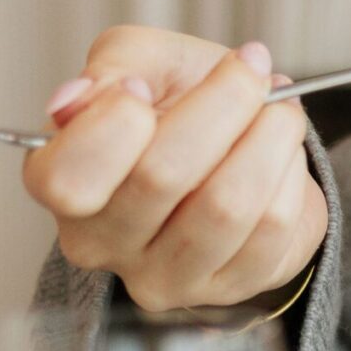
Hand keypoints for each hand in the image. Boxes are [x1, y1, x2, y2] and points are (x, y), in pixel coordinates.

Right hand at [22, 28, 327, 313]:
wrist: (239, 140)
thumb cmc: (178, 103)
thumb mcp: (139, 60)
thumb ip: (109, 66)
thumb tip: (74, 100)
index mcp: (62, 183)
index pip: (68, 179)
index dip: (115, 123)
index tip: (144, 88)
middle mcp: (103, 244)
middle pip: (161, 177)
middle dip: (222, 104)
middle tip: (250, 67)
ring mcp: (163, 278)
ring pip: (226, 207)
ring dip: (269, 139)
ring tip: (278, 108)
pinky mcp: (226, 290)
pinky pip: (272, 228)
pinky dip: (289, 174)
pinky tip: (283, 154)